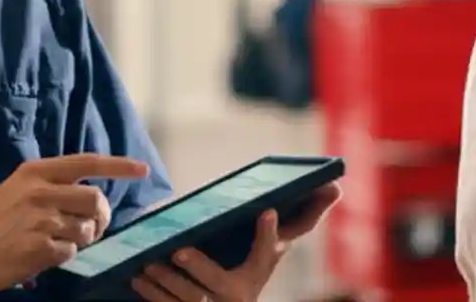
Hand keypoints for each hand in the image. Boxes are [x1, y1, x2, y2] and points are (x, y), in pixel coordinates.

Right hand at [0, 153, 149, 295]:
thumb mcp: (18, 190)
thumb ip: (52, 188)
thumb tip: (93, 199)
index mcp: (36, 172)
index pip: (88, 162)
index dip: (119, 166)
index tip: (143, 169)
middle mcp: (41, 191)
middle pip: (96, 200)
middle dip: (102, 218)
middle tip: (94, 228)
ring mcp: (41, 220)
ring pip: (87, 229)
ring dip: (81, 240)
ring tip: (56, 242)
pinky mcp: (40, 248)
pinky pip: (72, 253)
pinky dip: (63, 257)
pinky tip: (43, 255)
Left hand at [132, 182, 341, 301]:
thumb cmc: (249, 268)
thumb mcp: (270, 250)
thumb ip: (299, 220)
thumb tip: (337, 186)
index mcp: (256, 275)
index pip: (267, 253)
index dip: (268, 233)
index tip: (266, 211)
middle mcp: (237, 297)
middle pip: (216, 285)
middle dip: (198, 268)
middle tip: (178, 250)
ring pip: (188, 300)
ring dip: (165, 284)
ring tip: (147, 264)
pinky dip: (152, 296)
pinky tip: (138, 278)